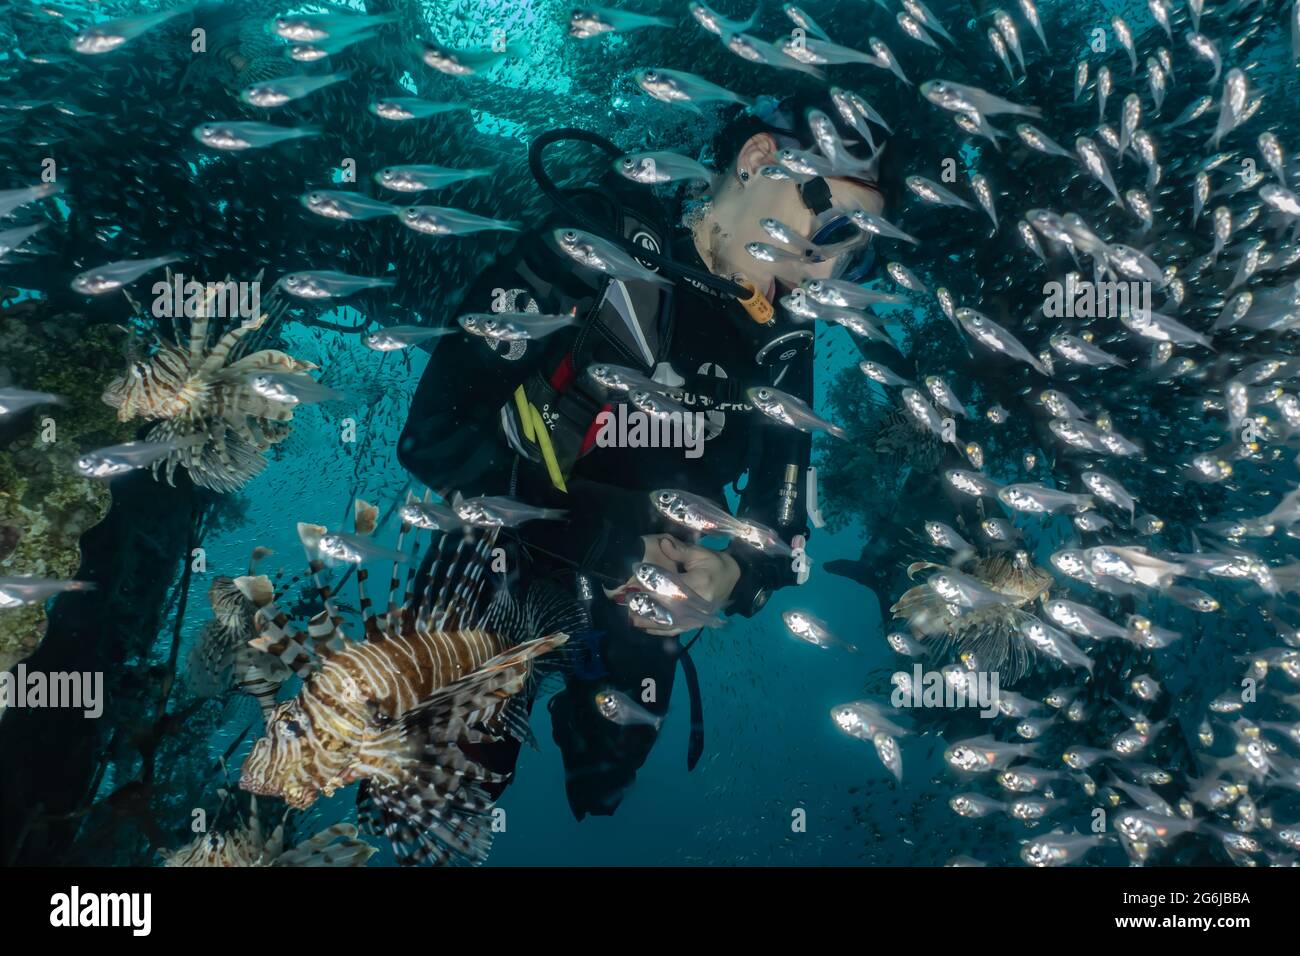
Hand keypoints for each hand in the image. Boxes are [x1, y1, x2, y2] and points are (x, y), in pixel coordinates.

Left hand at [608, 534, 740, 635]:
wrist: (734, 580)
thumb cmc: (715, 564)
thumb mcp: (700, 553)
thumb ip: (679, 551)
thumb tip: (663, 543)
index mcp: (699, 584)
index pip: (671, 587)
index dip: (653, 587)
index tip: (635, 585)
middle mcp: (698, 605)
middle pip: (667, 608)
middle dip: (647, 607)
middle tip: (628, 605)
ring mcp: (697, 617)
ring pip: (669, 623)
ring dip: (649, 621)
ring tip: (631, 618)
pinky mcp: (695, 623)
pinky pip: (676, 630)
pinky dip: (660, 630)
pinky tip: (645, 628)